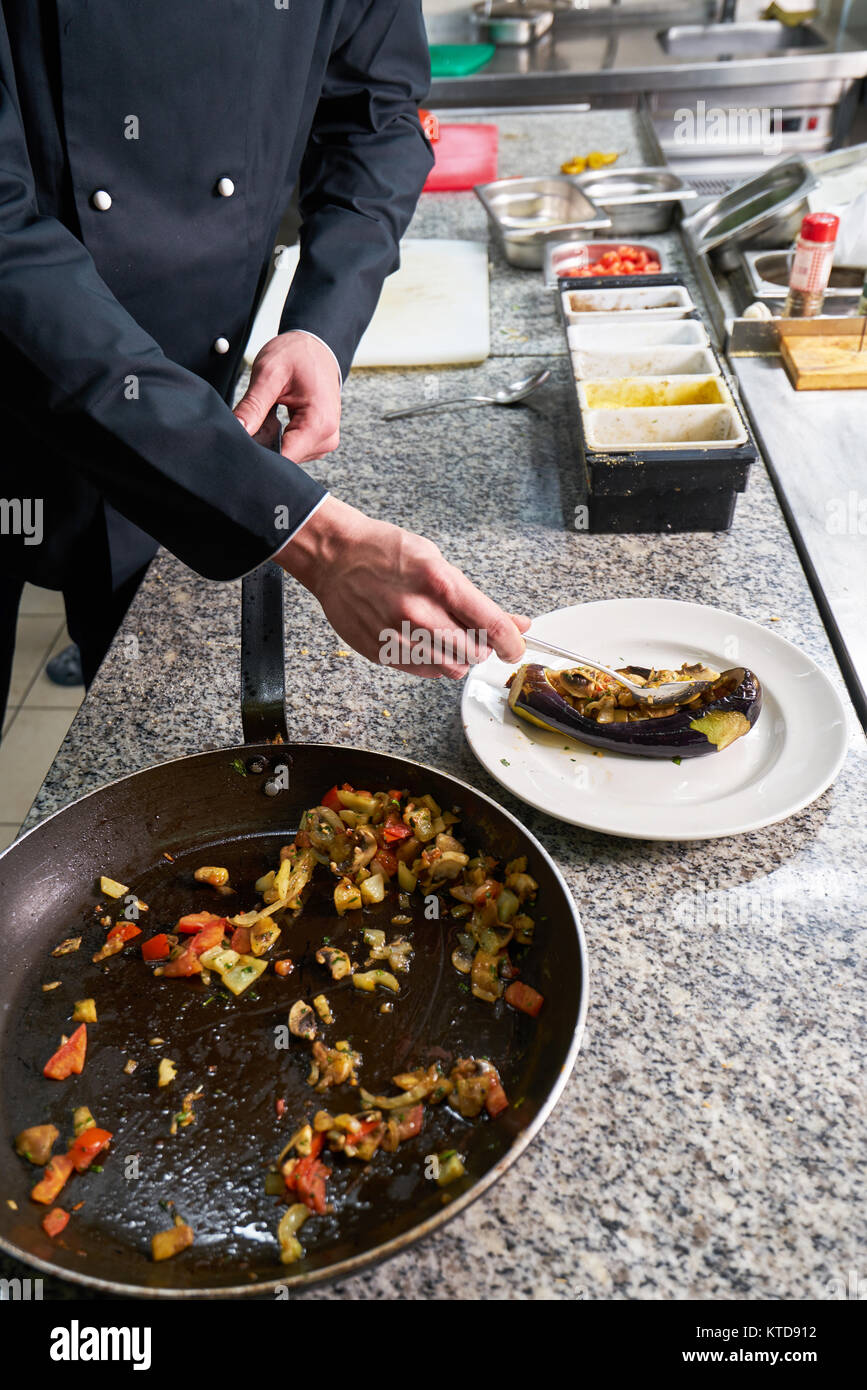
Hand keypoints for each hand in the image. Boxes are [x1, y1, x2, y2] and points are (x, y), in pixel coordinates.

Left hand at [233, 331, 341, 462]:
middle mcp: (327, 438)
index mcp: (320, 423)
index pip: (284, 458)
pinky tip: (276, 418)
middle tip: (256, 415)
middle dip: (263, 442)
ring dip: (270, 439)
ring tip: (269, 412)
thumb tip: (236, 430)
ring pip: (287, 456)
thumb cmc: (297, 354)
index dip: (258, 452)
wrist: (316, 345)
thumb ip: (252, 405)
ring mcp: (325, 442)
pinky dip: (278, 437)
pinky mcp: (318, 441)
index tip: (242, 438)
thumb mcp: (269, 374)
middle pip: (285, 459)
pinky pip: (293, 449)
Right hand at [275, 496, 528, 679]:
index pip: (492, 626)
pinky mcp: (382, 652)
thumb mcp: (439, 564)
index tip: (514, 648)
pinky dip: (433, 662)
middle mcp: (418, 613)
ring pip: (452, 669)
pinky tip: (422, 640)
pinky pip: (424, 672)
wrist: (336, 557)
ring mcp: (398, 635)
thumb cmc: (387, 553)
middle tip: (471, 633)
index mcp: (439, 583)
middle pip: (474, 653)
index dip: (511, 643)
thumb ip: (479, 601)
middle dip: (481, 647)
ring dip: (457, 657)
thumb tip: (518, 623)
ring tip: (443, 635)